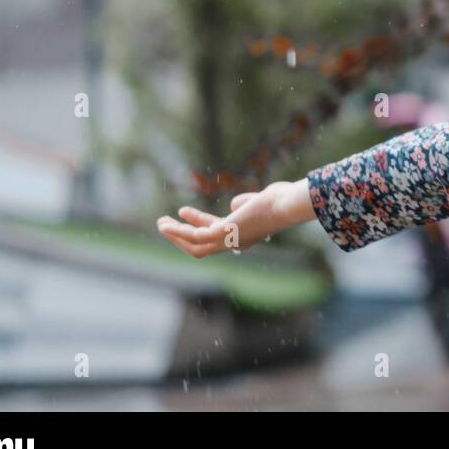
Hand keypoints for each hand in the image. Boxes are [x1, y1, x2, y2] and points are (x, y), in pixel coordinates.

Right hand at [157, 180, 298, 257]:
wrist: (288, 205)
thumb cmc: (279, 201)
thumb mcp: (257, 202)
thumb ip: (244, 204)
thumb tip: (234, 204)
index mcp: (241, 236)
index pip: (214, 234)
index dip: (197, 224)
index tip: (184, 212)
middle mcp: (233, 243)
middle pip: (200, 246)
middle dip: (180, 236)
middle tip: (165, 224)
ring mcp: (228, 240)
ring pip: (194, 246)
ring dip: (175, 235)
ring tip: (160, 223)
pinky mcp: (224, 234)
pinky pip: (195, 237)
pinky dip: (179, 232)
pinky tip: (167, 225)